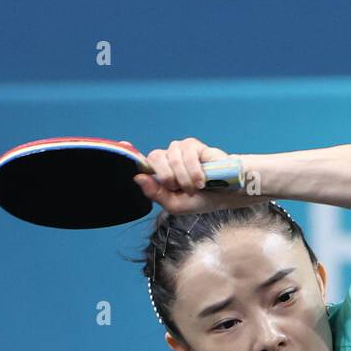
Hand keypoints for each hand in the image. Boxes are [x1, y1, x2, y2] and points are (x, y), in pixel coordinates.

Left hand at [132, 136, 253, 214]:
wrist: (225, 194)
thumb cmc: (200, 199)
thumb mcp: (175, 204)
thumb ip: (156, 193)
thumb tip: (138, 178)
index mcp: (159, 172)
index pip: (142, 161)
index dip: (133, 156)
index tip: (125, 147)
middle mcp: (167, 157)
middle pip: (155, 158)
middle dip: (168, 178)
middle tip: (181, 189)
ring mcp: (179, 149)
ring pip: (172, 159)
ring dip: (184, 178)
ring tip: (196, 187)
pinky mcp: (193, 145)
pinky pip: (187, 155)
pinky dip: (194, 172)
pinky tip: (202, 180)